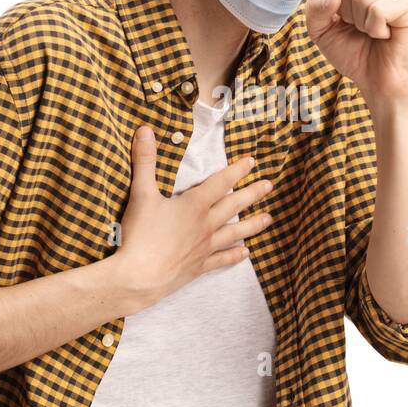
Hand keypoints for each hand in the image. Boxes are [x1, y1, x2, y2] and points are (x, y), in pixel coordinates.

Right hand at [112, 125, 274, 308]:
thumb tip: (144, 129)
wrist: (138, 277)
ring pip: (234, 233)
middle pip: (233, 206)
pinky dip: (234, 256)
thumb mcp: (141, 194)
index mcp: (193, 205)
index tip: (252, 161)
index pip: (220, 182)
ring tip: (269, 219)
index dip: (236, 170)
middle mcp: (205, 225)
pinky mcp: (199, 267)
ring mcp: (204, 247)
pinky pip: (222, 259)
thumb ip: (145, 161)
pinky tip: (245, 253)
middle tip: (269, 186)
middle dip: (252, 194)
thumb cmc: (139, 235)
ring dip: (252, 225)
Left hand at [306, 0, 407, 101]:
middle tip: (364, 29)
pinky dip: (376, 28)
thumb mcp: (321, 31)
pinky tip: (386, 35)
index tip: (348, 21)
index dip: (334, 4)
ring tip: (376, 32)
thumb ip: (314, 10)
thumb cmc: (354, 53)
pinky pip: (378, 9)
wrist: (378, 80)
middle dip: (349, 14)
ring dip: (363, 23)